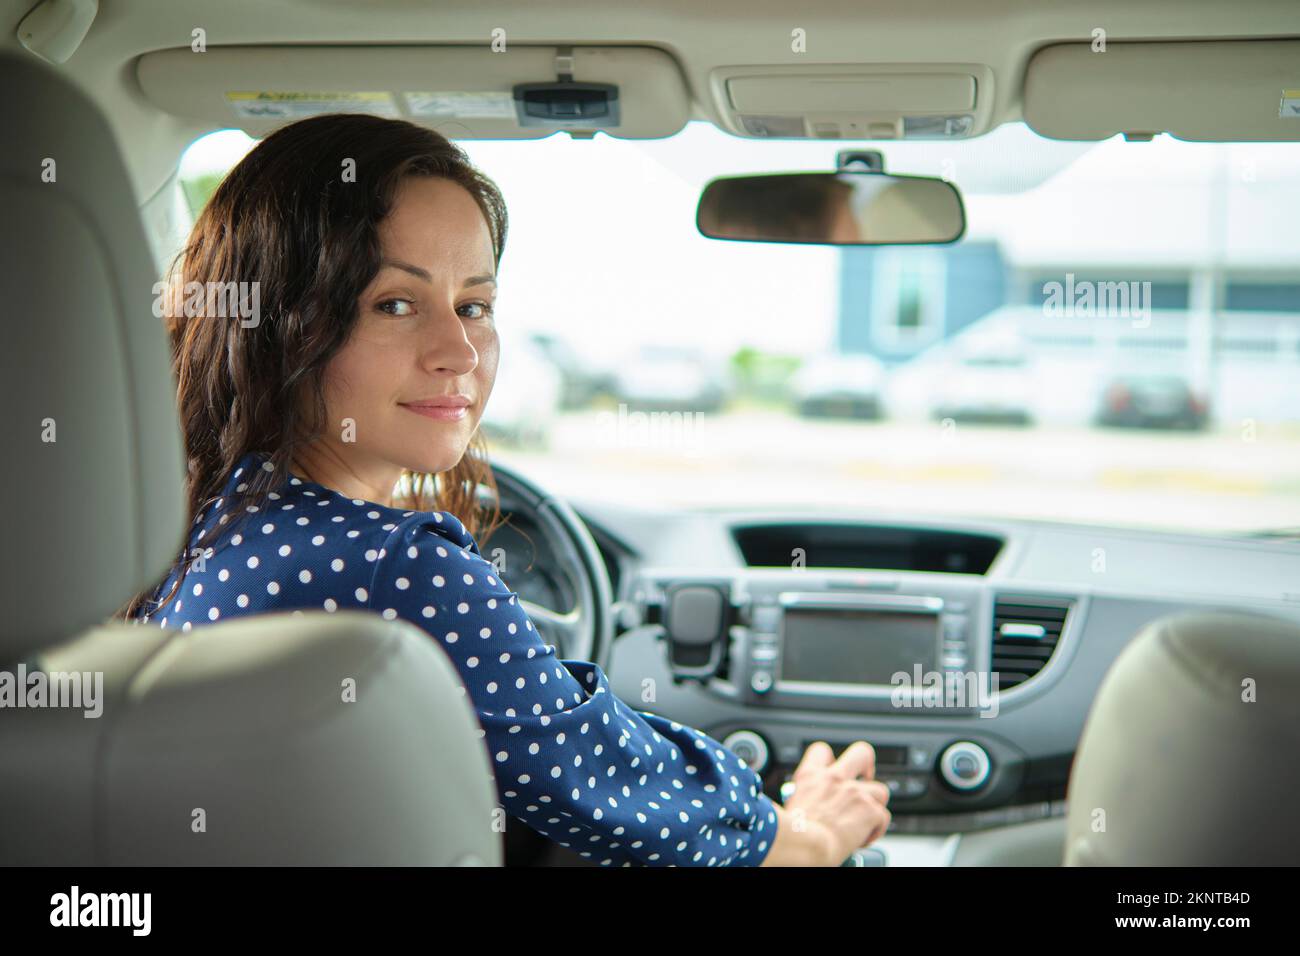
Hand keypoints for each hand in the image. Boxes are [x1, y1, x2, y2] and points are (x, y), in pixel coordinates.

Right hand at [762, 740, 890, 865]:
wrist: (803, 845)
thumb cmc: (791, 833)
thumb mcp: (790, 806)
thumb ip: (805, 800)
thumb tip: (806, 810)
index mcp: (810, 776)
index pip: (821, 751)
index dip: (830, 760)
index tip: (832, 772)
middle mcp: (834, 779)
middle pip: (862, 753)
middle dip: (867, 765)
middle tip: (865, 778)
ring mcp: (854, 792)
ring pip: (880, 791)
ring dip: (875, 807)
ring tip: (863, 822)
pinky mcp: (870, 810)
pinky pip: (883, 818)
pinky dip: (875, 831)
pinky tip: (861, 840)